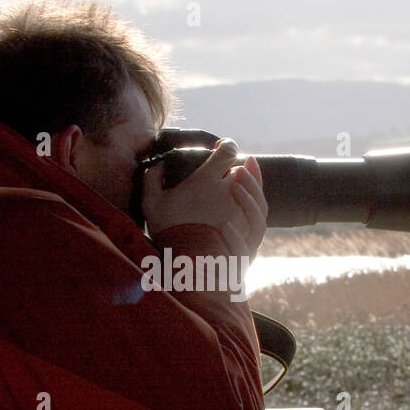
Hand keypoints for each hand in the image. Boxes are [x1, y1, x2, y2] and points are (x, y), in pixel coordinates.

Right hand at [142, 138, 267, 261]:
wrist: (188, 265)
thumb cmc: (168, 231)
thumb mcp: (151, 203)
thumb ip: (152, 179)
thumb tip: (157, 163)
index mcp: (206, 180)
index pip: (227, 151)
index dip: (227, 145)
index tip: (222, 147)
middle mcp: (228, 191)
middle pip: (241, 170)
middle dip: (236, 168)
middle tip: (229, 170)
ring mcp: (241, 211)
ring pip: (253, 190)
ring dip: (250, 183)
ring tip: (244, 181)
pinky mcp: (249, 229)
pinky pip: (259, 212)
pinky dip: (256, 202)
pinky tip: (251, 202)